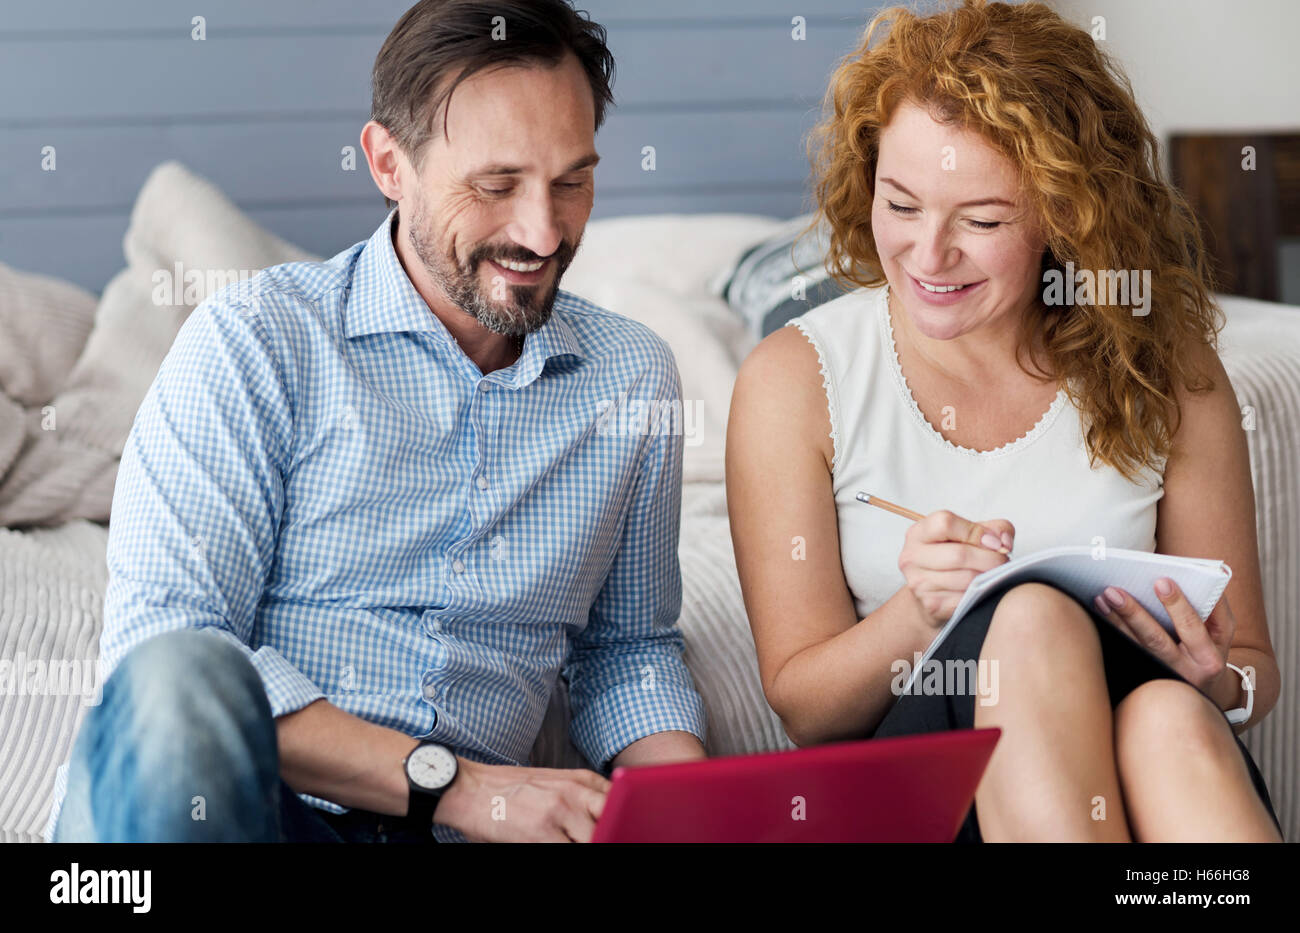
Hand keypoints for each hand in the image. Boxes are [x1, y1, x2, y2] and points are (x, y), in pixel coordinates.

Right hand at [433, 758, 609, 841]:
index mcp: (580, 779)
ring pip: (594, 838)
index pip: (621, 800)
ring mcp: (559, 812)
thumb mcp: (552, 781)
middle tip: (608, 840)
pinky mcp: (541, 833)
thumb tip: (608, 816)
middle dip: (613, 834)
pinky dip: (568, 851)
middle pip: (614, 820)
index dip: (625, 820)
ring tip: (572, 842)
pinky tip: (556, 847)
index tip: (626, 830)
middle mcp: (573, 793)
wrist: (469, 789)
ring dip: (591, 844)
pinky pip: (568, 851)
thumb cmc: (509, 789)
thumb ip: (581, 794)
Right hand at [898, 510, 1014, 630]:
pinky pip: (966, 598)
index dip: (976, 532)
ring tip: (994, 574)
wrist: (930, 594)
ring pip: (966, 579)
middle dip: (990, 559)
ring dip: (989, 577)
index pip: (945, 523)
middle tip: (1002, 561)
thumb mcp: (968, 535)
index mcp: (919, 533)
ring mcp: (919, 582)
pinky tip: (981, 589)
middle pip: (959, 554)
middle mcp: (912, 556)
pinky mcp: (931, 604)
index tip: (994, 542)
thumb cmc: (952, 559)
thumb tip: (1003, 543)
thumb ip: (993, 529)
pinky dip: (980, 594)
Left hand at [1093, 578, 1234, 694]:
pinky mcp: (1145, 676)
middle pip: (1156, 640)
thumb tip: (1200, 575)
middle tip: (1114, 591)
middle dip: (1134, 613)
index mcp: (1210, 658)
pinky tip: (1101, 612)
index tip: (1161, 581)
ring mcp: (1162, 676)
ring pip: (1136, 646)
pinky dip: (1112, 630)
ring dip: (1116, 620)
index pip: (1193, 627)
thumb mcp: (1221, 633)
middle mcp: (1186, 671)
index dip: (1177, 605)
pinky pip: (1126, 652)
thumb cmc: (1210, 649)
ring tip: (1103, 597)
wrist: (1200, 692)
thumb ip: (1215, 607)